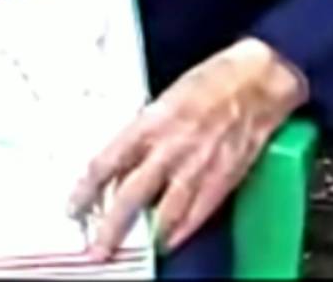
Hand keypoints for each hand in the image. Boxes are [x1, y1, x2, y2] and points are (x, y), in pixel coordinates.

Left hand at [68, 38, 308, 260]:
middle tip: (97, 248)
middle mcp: (170, 147)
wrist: (258, 79)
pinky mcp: (222, 178)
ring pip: (165, 213)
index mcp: (150, 122)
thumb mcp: (165, 99)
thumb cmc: (212, 80)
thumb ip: (143, 133)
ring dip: (147, 236)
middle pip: (131, 196)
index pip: (106, 163)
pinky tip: (169, 241)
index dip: (86, 190)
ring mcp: (198, 166)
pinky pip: (197, 213)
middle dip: (112, 227)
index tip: (74, 206)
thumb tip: (122, 162)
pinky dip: (181, 231)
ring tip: (134, 251)